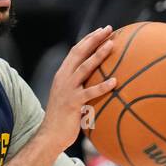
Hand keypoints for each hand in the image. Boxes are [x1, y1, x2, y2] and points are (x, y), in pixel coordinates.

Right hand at [40, 25, 119, 151]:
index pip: (75, 51)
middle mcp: (63, 78)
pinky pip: (90, 92)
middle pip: (79, 52)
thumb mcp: (69, 96)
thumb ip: (79, 86)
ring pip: (85, 67)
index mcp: (62, 75)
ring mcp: (67, 90)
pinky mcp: (73, 103)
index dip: (88, 39)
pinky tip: (115, 81)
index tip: (101, 31)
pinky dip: (103, 86)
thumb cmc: (63, 118)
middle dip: (94, 39)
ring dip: (99, 55)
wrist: (50, 136)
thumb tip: (97, 80)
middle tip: (108, 29)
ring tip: (112, 45)